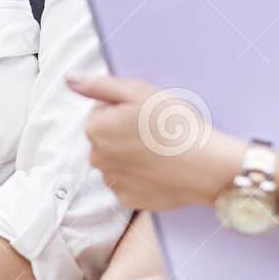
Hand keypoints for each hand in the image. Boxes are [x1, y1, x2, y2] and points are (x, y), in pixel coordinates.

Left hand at [66, 72, 244, 210]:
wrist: (208, 165)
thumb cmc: (176, 124)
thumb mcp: (138, 91)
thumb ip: (99, 85)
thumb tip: (70, 79)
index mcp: (95, 128)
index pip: (100, 111)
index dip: (124, 109)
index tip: (146, 114)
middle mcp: (96, 158)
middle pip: (106, 138)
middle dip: (124, 133)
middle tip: (156, 132)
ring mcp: (112, 181)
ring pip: (116, 161)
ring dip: (131, 156)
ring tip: (160, 151)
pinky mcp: (128, 199)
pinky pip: (128, 183)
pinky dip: (140, 177)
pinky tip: (160, 169)